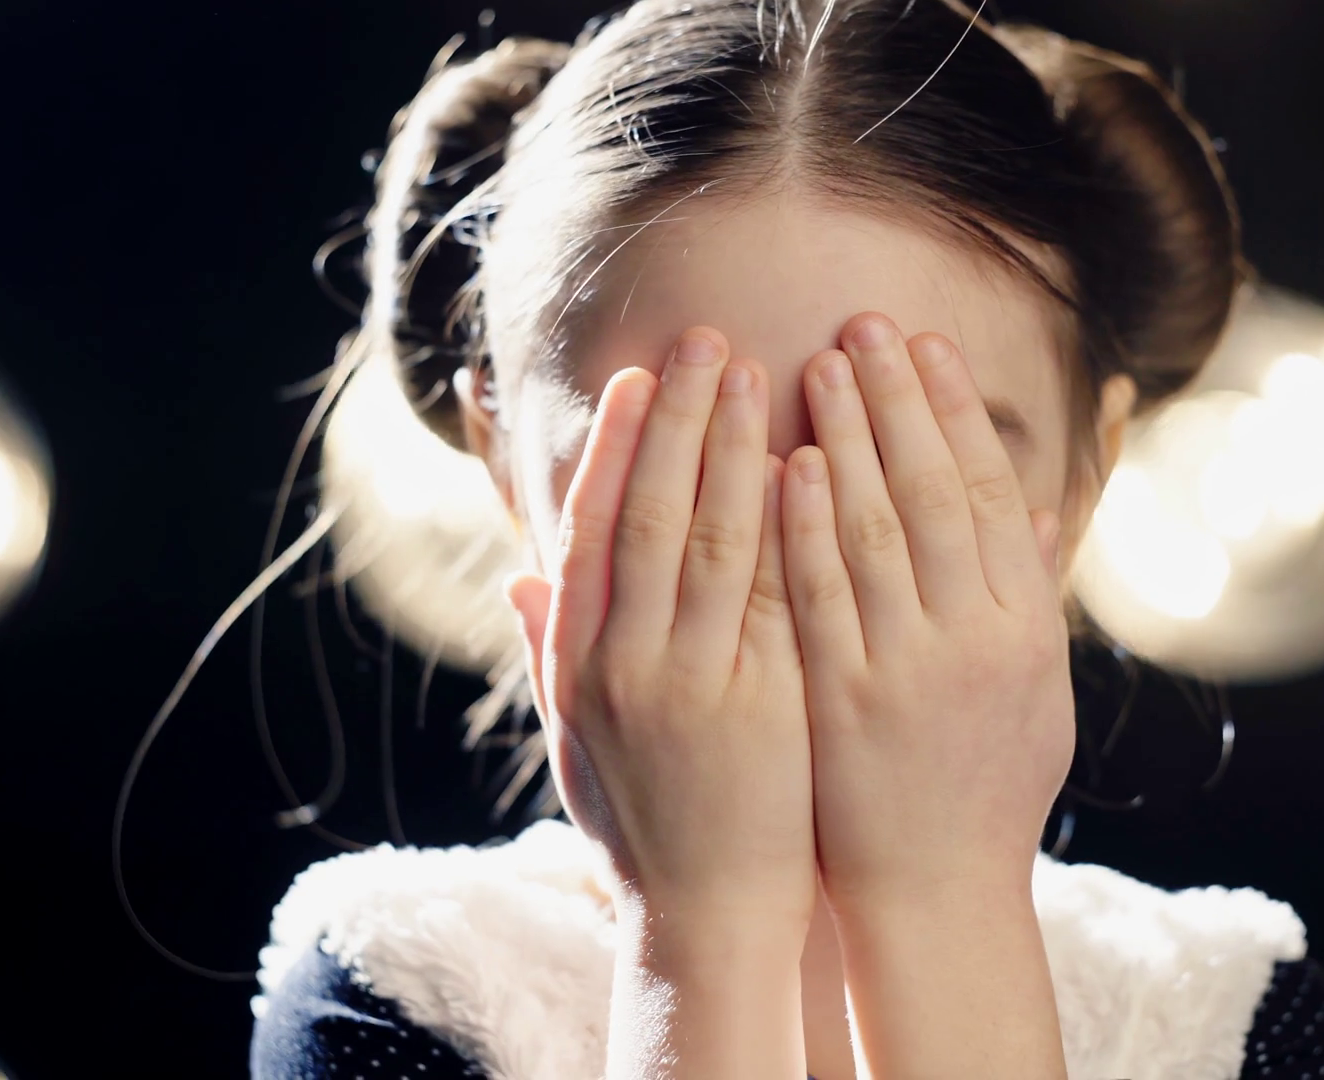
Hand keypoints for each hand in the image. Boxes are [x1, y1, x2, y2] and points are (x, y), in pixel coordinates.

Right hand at [504, 326, 814, 929]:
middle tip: (709, 340)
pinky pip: (772, 595)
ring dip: (734, 449)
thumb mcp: (575, 743)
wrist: (706, 914)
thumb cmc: (644, 823)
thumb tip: (517, 579)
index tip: (643, 378)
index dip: (618, 449)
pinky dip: (783, 525)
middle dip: (681, 422)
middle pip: (651, 516)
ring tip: (760, 372)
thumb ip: (550, 656)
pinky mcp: (760, 707)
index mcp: (581, 666)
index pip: (594, 532)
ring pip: (711, 543)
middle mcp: (627, 667)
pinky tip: (806, 464)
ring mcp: (694, 686)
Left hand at [781, 311, 1074, 912]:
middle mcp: (978, 639)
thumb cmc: (985, 789)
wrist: (938, 893)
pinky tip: (788, 464)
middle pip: (940, 492)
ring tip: (821, 364)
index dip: (959, 414)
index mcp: (1027, 629)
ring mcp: (911, 669)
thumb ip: (1031, 596)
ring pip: (881, 529)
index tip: (927, 346)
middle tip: (867, 322)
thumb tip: (1045, 510)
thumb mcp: (1034, 692)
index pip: (994, 494)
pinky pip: (823, 596)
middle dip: (901, 401)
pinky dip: (808, 525)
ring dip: (851, 440)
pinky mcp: (844, 701)